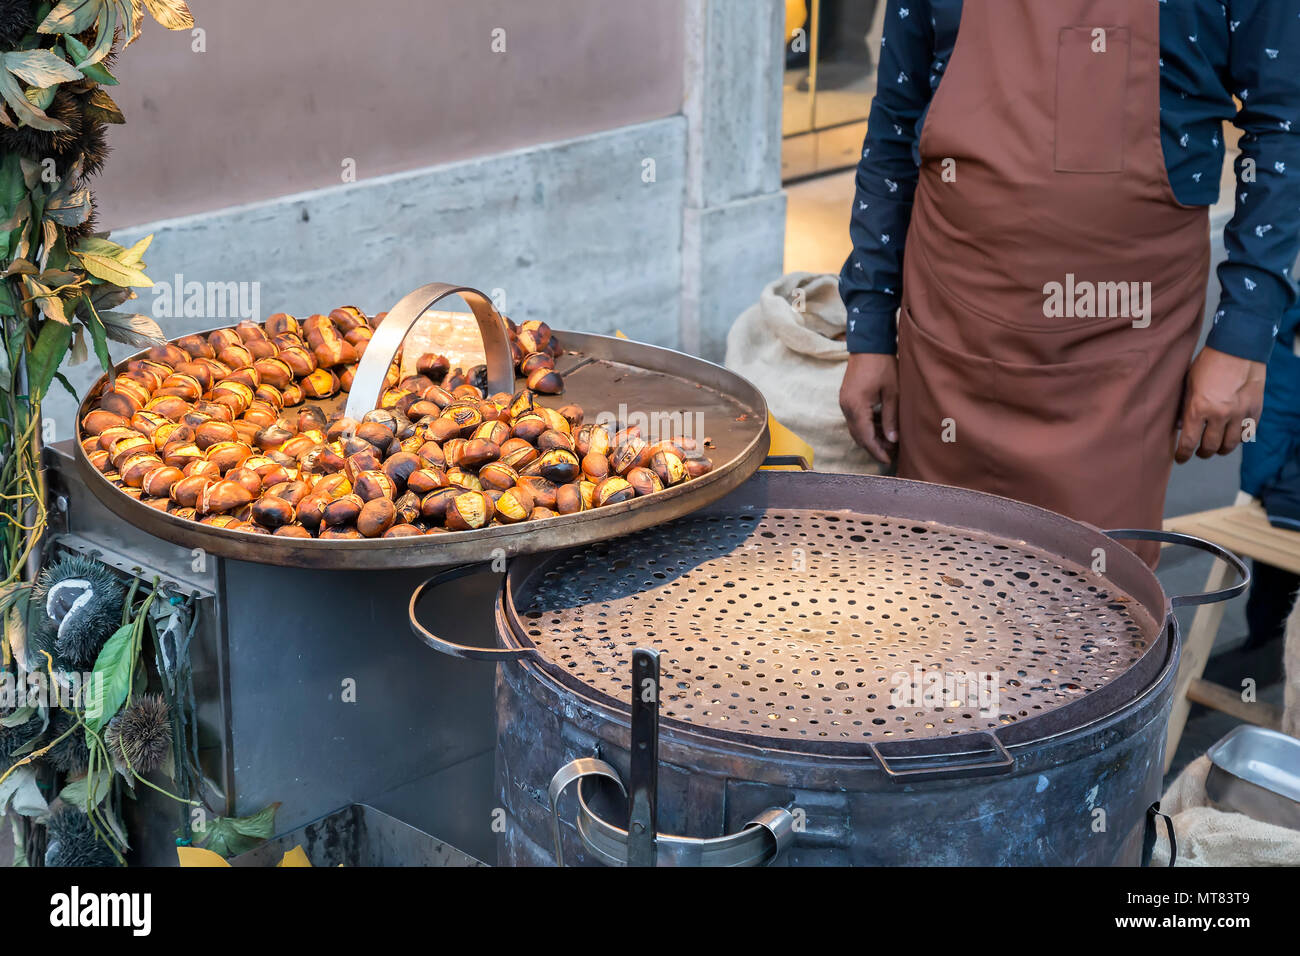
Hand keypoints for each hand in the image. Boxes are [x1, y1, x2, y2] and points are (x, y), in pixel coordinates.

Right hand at [840, 352, 898, 463]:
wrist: (869, 344)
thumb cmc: (883, 365)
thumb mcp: (893, 393)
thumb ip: (891, 418)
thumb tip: (893, 440)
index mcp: (856, 406)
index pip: (865, 437)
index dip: (877, 451)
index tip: (888, 461)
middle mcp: (846, 407)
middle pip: (858, 436)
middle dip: (874, 446)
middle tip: (892, 453)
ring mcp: (844, 402)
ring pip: (856, 428)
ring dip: (871, 437)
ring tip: (889, 442)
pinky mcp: (847, 398)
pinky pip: (856, 418)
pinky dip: (868, 426)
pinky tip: (881, 428)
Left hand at [1174, 346, 1265, 463]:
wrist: (1238, 348)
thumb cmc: (1209, 363)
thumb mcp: (1188, 384)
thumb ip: (1184, 406)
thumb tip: (1179, 426)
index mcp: (1198, 408)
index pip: (1189, 441)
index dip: (1183, 454)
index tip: (1180, 458)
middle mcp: (1220, 414)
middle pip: (1210, 446)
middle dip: (1203, 453)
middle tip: (1199, 452)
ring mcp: (1239, 413)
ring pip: (1230, 444)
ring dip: (1221, 449)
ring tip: (1216, 447)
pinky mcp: (1255, 410)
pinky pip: (1247, 434)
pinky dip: (1239, 438)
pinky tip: (1232, 435)